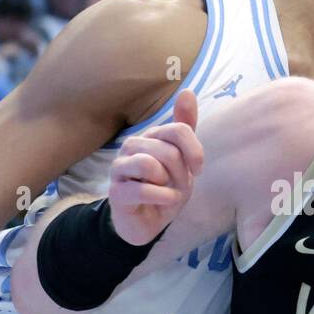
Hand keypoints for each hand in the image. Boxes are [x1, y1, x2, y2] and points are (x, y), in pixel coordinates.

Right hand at [107, 89, 203, 244]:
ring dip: (168, 185)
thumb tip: (187, 91)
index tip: (197, 169)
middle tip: (177, 186)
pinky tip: (163, 203)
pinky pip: (143, 189)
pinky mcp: (116, 192)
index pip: (178, 130)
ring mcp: (120, 168)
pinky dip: (162, 198)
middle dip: (181, 174)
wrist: (146, 222)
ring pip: (148, 164)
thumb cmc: (164, 188)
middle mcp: (132, 146)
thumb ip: (184, 128)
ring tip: (167, 194)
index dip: (194, 151)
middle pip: (167, 150)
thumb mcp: (182, 160)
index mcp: (150, 137)